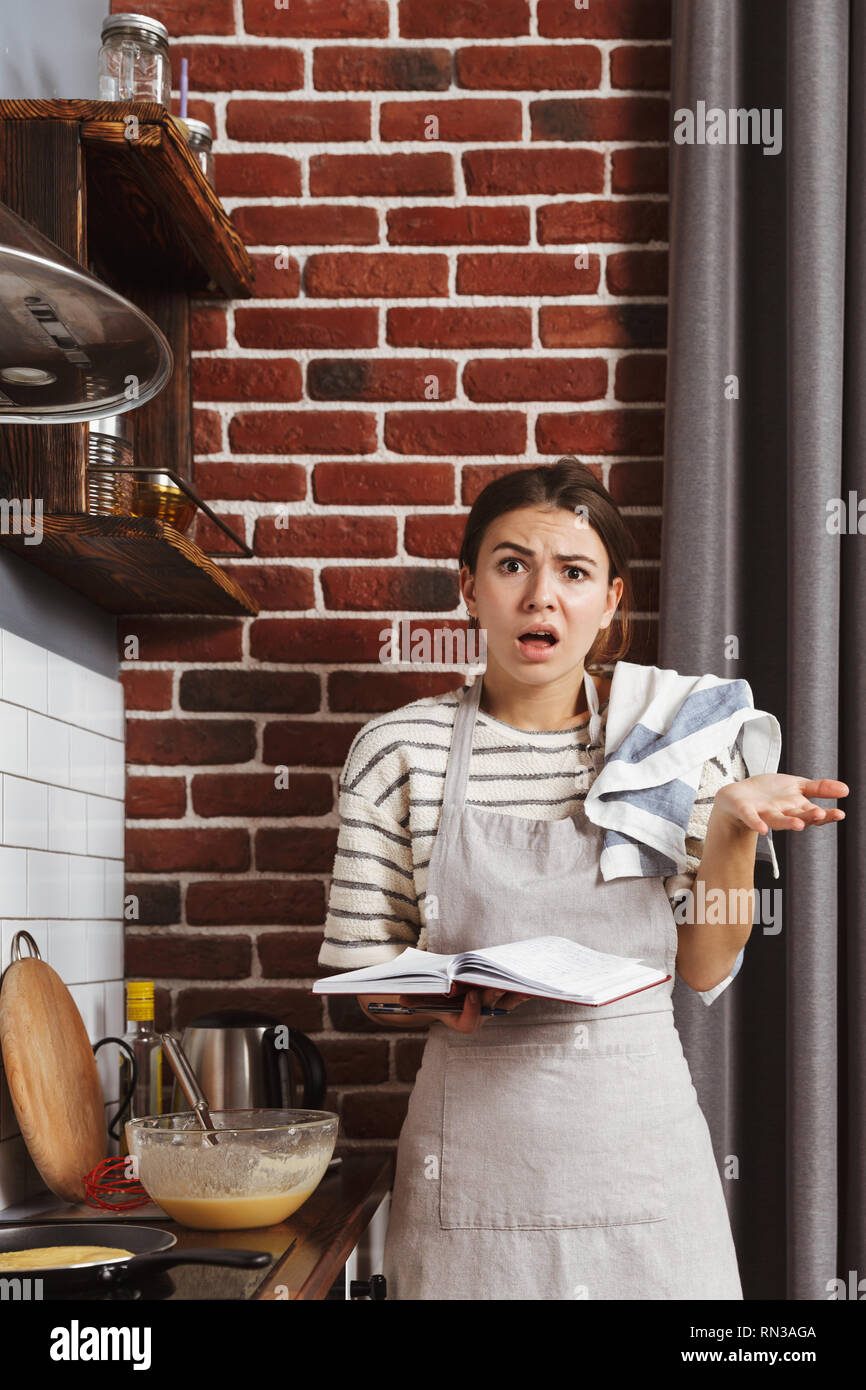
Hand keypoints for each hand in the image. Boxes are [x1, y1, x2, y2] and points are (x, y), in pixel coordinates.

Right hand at [396, 986, 532, 1033]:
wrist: (446, 995)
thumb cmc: (431, 996)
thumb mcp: (420, 998)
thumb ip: (413, 999)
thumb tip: (401, 997)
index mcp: (460, 1021)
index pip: (470, 1022)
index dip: (472, 1010)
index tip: (471, 994)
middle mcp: (479, 1017)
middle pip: (490, 1008)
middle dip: (494, 994)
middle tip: (498, 983)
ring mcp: (492, 1008)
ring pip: (507, 1002)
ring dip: (516, 992)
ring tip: (525, 982)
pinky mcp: (501, 998)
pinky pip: (514, 994)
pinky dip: (521, 987)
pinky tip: (530, 976)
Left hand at [713, 774, 848, 835]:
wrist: (738, 796)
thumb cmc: (769, 793)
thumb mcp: (797, 786)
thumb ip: (820, 789)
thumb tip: (846, 789)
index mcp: (796, 808)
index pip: (814, 813)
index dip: (826, 815)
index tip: (840, 814)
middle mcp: (783, 814)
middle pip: (799, 817)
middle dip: (809, 817)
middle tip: (820, 814)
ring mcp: (765, 814)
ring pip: (778, 820)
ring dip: (788, 823)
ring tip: (798, 825)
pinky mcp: (747, 812)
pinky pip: (752, 818)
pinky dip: (757, 823)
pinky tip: (762, 829)